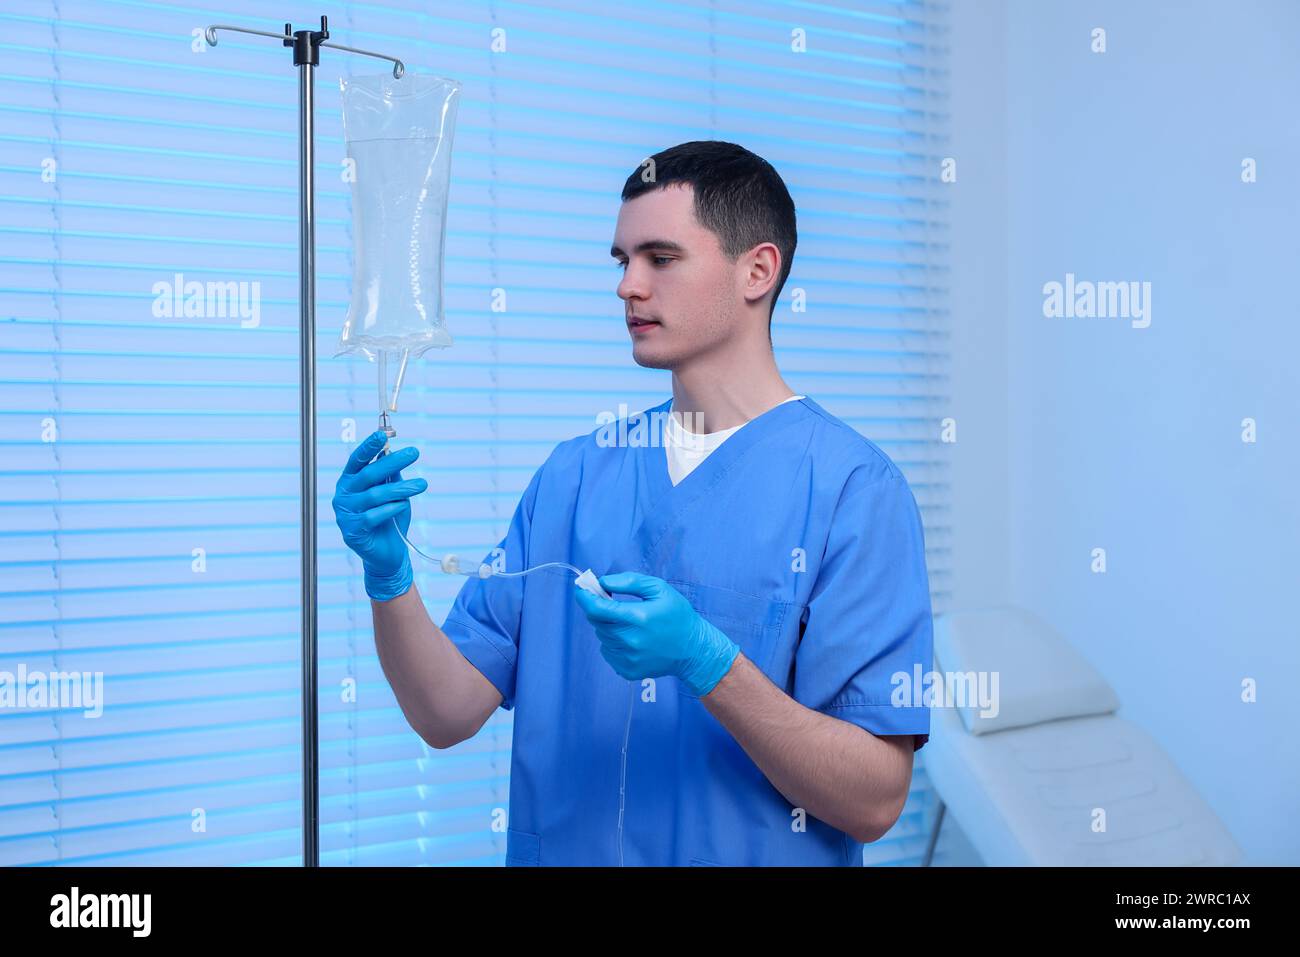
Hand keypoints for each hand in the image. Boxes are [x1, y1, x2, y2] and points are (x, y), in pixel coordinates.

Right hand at [332, 430, 427, 600]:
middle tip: (414, 453)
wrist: (388, 553)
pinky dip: (391, 509)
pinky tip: (402, 506)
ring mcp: (344, 514)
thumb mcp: (393, 492)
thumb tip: (393, 449)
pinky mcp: (351, 532)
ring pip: (374, 496)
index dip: (369, 446)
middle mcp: (343, 495)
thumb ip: (390, 474)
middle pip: (368, 475)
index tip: (383, 433)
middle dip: (392, 462)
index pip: (358, 460)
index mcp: (350, 481)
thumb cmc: (390, 518)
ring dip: (400, 488)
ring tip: (421, 484)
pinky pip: (373, 516)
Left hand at [573, 572, 738, 696]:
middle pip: (597, 622)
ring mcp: (629, 658)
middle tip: (614, 604)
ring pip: (602, 637)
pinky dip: (614, 643)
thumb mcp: (659, 589)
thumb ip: (629, 582)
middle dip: (601, 610)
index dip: (584, 597)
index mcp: (638, 617)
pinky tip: (632, 639)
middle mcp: (631, 640)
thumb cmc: (677, 616)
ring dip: (609, 626)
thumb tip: (603, 582)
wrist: (693, 650)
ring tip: (630, 624)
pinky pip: (608, 652)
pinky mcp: (628, 670)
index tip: (581, 589)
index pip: (597, 608)